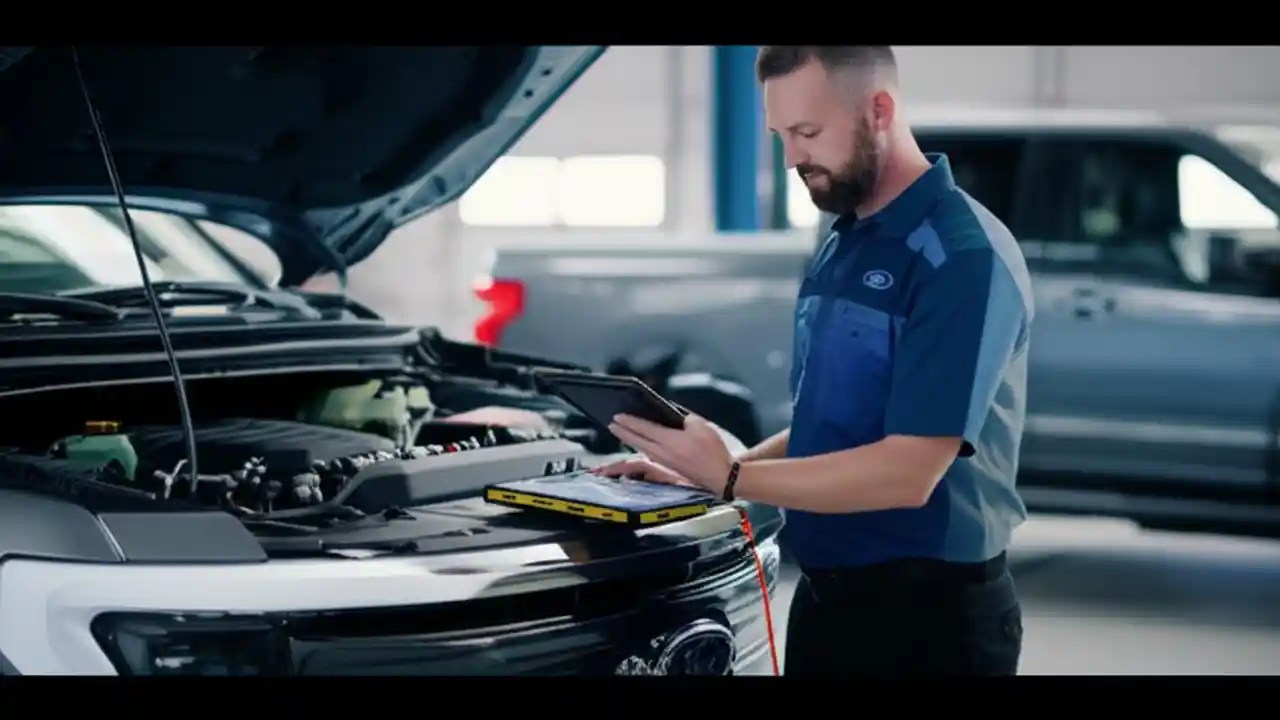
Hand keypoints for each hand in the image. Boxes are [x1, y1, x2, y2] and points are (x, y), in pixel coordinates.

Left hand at [599, 412, 734, 494]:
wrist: (721, 476)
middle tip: (611, 425)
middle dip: (623, 432)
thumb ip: (683, 417)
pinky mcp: (669, 468)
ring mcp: (664, 462)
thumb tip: (670, 413)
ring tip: (621, 433)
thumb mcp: (700, 425)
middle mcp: (662, 452)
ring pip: (642, 448)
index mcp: (669, 440)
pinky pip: (649, 454)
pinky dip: (641, 446)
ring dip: (630, 440)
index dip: (630, 422)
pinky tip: (640, 443)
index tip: (617, 416)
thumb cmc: (712, 450)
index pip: (644, 428)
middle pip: (637, 441)